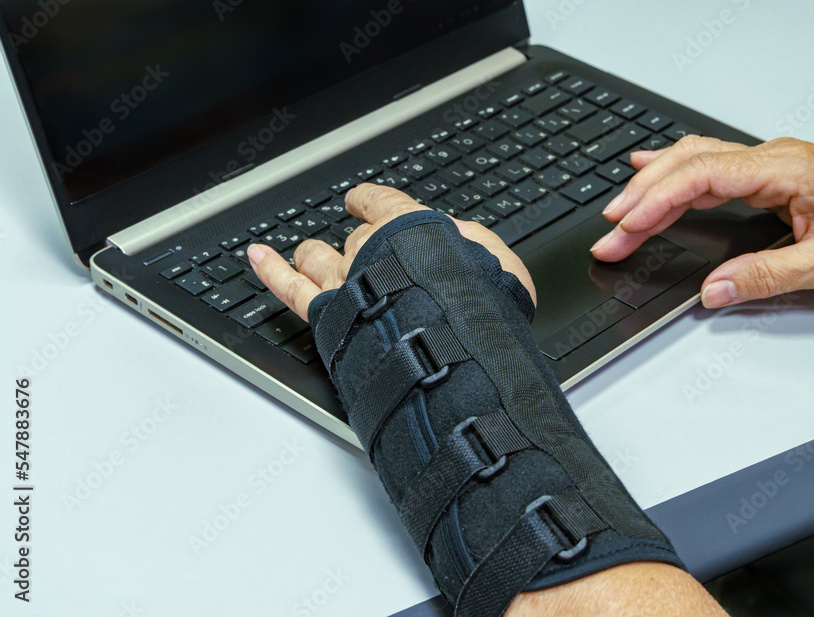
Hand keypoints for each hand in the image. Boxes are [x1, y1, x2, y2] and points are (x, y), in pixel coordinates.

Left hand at [246, 184, 535, 319]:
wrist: (446, 347)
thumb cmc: (477, 306)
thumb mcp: (501, 266)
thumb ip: (478, 247)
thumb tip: (466, 243)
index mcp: (410, 228)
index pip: (384, 204)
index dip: (372, 200)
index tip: (362, 199)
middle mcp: (371, 248)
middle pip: (354, 239)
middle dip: (357, 243)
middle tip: (361, 253)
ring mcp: (344, 282)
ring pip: (317, 259)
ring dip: (313, 255)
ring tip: (308, 256)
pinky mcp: (324, 313)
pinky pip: (288, 288)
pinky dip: (269, 269)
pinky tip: (255, 256)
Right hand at [591, 136, 813, 308]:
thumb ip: (766, 277)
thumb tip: (713, 291)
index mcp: (786, 170)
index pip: (702, 176)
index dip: (656, 200)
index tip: (625, 224)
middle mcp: (773, 157)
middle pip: (688, 165)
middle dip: (640, 197)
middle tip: (610, 232)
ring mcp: (769, 162)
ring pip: (694, 160)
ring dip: (652, 185)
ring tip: (618, 211)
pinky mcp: (769, 174)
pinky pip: (710, 164)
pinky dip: (674, 172)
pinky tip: (652, 170)